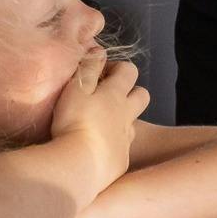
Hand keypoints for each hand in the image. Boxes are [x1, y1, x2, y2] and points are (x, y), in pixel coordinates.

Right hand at [45, 50, 143, 188]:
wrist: (79, 166)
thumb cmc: (74, 122)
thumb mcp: (75, 88)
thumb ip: (88, 68)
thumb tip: (99, 51)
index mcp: (115, 94)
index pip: (129, 71)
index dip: (117, 67)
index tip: (99, 72)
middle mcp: (126, 115)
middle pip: (142, 95)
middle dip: (130, 91)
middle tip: (106, 96)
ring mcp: (125, 139)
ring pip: (133, 122)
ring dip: (123, 118)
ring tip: (100, 123)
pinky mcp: (120, 161)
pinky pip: (122, 148)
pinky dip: (113, 144)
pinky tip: (96, 149)